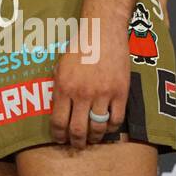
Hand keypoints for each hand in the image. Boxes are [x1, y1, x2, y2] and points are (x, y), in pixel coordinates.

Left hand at [49, 12, 129, 148]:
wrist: (102, 31)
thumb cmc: (79, 46)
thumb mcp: (60, 65)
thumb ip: (58, 87)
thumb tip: (56, 108)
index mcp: (63, 87)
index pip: (58, 121)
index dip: (58, 135)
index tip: (60, 139)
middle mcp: (81, 93)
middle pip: (78, 130)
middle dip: (76, 142)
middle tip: (76, 145)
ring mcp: (102, 94)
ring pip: (98, 127)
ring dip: (94, 137)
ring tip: (92, 138)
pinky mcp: (120, 92)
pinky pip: (117, 119)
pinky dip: (112, 127)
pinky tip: (108, 126)